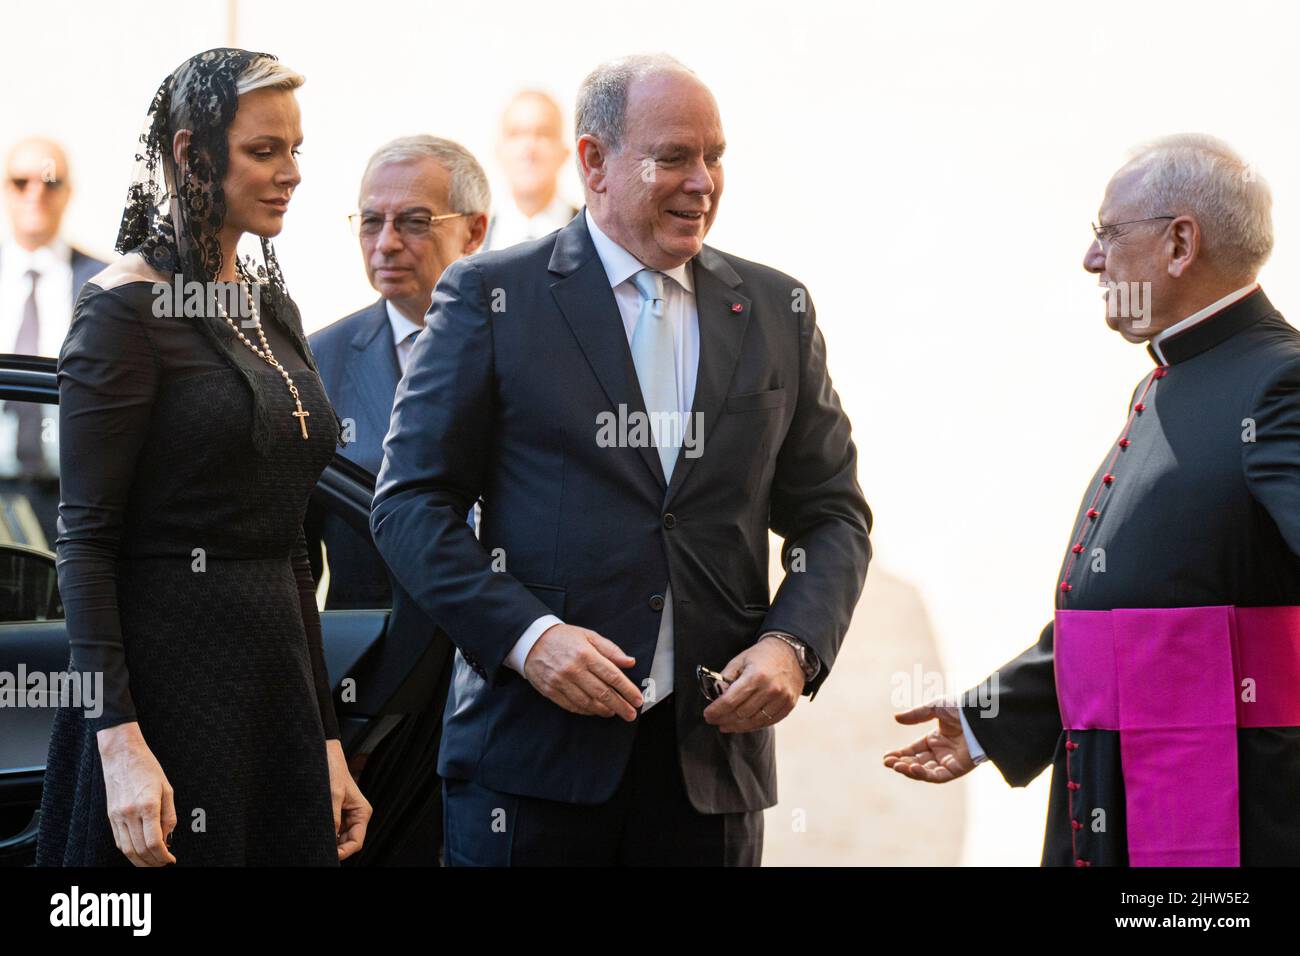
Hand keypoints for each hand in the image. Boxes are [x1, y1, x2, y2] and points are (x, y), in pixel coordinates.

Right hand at [96, 722, 177, 865]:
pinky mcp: (110, 816)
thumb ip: (169, 816)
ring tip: (152, 862)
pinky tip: (139, 852)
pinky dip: (129, 851)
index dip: (163, 856)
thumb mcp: (167, 789)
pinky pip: (118, 840)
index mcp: (147, 806)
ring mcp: (117, 816)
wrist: (122, 754)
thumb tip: (168, 837)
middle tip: (163, 863)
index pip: (154, 843)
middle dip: (153, 862)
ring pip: (127, 849)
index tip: (171, 859)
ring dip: (140, 861)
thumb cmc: (147, 768)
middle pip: (140, 850)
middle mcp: (129, 813)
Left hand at [326, 739, 370, 860]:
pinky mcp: (334, 812)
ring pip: (338, 837)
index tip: (329, 855)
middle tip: (318, 848)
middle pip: (347, 842)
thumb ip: (333, 818)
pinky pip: (331, 829)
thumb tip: (329, 839)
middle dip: (334, 847)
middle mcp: (355, 815)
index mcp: (361, 812)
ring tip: (315, 837)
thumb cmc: (333, 770)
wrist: (324, 754)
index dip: (344, 852)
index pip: (357, 842)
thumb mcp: (333, 795)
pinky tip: (314, 831)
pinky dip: (324, 832)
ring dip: (328, 839)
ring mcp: (344, 815)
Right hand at [523, 623, 642, 719]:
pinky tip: (595, 710)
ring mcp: (561, 681)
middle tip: (631, 714)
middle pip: (602, 693)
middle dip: (620, 705)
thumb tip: (630, 662)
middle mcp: (573, 669)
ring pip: (587, 702)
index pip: (612, 676)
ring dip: (604, 710)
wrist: (531, 640)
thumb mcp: (589, 636)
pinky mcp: (550, 690)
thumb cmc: (563, 637)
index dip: (627, 690)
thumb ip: (611, 650)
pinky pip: (572, 706)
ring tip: (614, 712)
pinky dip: (586, 711)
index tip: (637, 699)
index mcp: (586, 654)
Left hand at [703, 635, 803, 732]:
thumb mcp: (740, 660)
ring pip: (754, 721)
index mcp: (756, 676)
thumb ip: (726, 678)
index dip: (716, 711)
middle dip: (724, 719)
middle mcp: (770, 689)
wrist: (791, 651)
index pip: (730, 701)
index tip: (708, 715)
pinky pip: (769, 722)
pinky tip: (743, 725)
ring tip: (726, 726)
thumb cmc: (762, 655)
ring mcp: (782, 699)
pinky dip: (754, 725)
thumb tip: (716, 697)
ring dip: (737, 726)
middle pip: (741, 713)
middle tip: (715, 721)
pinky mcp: (789, 705)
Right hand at [883, 701, 976, 782]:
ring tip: (896, 766)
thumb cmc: (961, 708)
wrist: (982, 714)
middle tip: (887, 763)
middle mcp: (942, 752)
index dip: (900, 754)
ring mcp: (950, 762)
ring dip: (910, 770)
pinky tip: (912, 767)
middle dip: (901, 763)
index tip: (886, 757)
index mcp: (937, 739)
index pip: (914, 750)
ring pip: (926, 772)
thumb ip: (916, 715)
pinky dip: (925, 774)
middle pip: (917, 762)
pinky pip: (939, 776)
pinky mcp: (958, 769)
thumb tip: (896, 718)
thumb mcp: (935, 708)